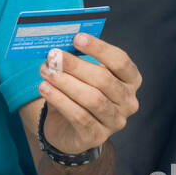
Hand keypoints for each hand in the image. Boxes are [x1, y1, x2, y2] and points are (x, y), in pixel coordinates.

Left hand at [37, 33, 141, 155]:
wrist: (68, 128)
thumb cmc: (78, 93)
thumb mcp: (81, 74)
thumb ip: (75, 59)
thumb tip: (59, 46)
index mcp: (130, 80)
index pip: (120, 61)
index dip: (99, 48)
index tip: (77, 38)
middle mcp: (128, 101)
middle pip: (104, 80)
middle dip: (76, 65)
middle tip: (53, 56)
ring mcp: (115, 121)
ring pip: (92, 99)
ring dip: (65, 82)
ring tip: (45, 71)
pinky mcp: (97, 136)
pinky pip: (79, 116)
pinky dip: (60, 100)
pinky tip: (44, 88)